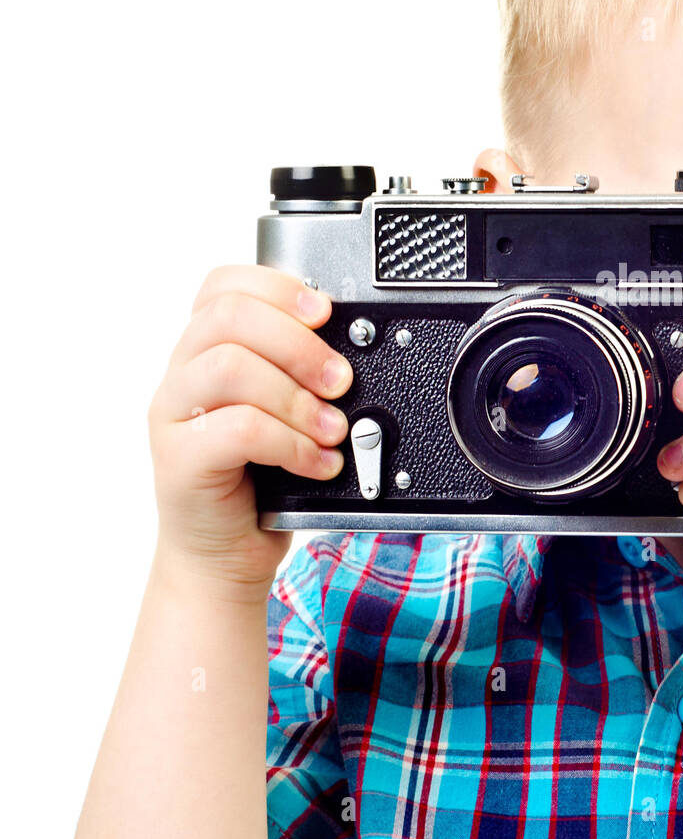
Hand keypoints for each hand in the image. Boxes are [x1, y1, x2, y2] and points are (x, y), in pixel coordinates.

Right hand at [148, 265, 352, 590]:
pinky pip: (237, 428)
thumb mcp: (289, 413)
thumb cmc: (261, 478)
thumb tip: (354, 352)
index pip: (224, 286)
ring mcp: (174, 415)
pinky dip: (291, 442)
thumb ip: (303, 374)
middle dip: (299, 343)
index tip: (326, 312)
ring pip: (230, 366)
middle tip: (340, 381)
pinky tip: (316, 461)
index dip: (278, 288)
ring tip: (332, 429)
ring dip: (297, 396)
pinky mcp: (178, 459)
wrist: (226, 552)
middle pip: (229, 317)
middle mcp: (183, 373)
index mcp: (207, 349)